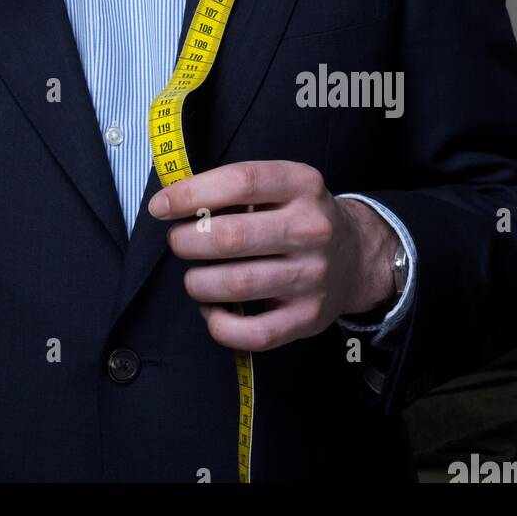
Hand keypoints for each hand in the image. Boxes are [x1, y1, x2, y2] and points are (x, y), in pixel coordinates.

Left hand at [147, 161, 398, 351]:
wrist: (356, 255)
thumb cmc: (297, 215)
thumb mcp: (280, 184)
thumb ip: (233, 188)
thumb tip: (172, 202)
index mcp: (301, 185)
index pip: (239, 182)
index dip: (190, 194)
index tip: (161, 207)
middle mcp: (311, 229)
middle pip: (231, 237)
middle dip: (187, 241)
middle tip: (178, 242)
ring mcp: (313, 276)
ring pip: (236, 284)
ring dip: (198, 282)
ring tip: (195, 276)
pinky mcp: (309, 318)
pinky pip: (253, 333)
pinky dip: (220, 325)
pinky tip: (212, 309)